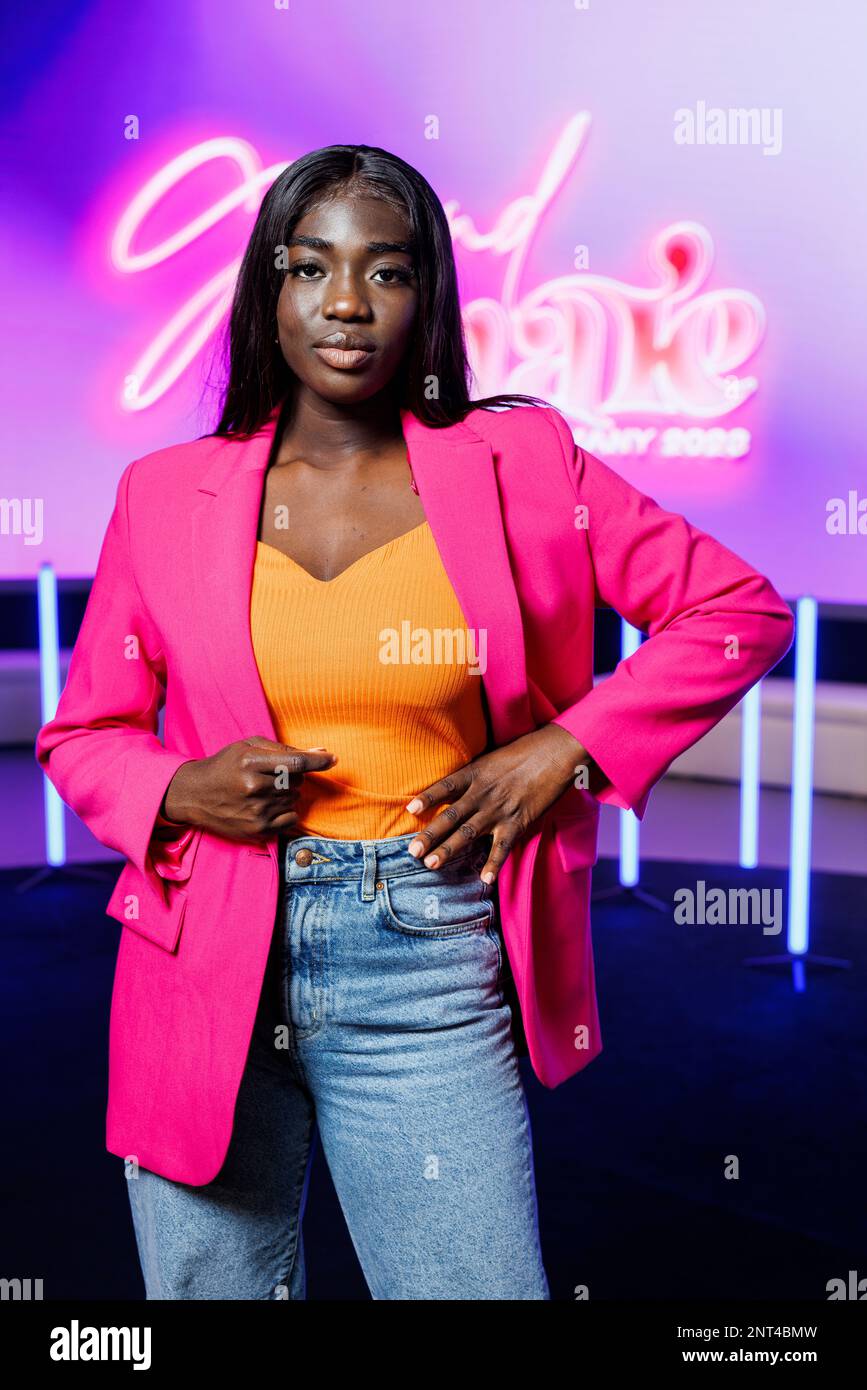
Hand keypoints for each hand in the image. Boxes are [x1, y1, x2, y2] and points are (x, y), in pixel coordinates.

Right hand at [161, 737, 337, 842]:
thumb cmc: (225, 766)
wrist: (194, 795)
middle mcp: (253, 788)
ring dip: (287, 794)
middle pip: (297, 782)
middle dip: (293, 777)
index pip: (296, 762)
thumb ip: (285, 749)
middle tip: (271, 776)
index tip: (333, 759)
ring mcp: (256, 812)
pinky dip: (286, 811)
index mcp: (250, 762)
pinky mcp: (258, 830)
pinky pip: (291, 819)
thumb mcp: (248, 747)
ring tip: (263, 791)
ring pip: (295, 800)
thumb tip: (322, 751)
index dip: (318, 760)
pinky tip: (267, 806)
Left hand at [403, 724, 599, 882]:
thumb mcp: (492, 757)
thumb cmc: (525, 751)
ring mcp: (499, 809)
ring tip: (430, 864)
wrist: (556, 753)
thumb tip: (456, 786)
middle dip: (430, 835)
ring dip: (448, 850)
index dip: (427, 797)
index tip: (410, 809)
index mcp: (475, 773)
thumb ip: (474, 774)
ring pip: (468, 833)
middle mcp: (482, 793)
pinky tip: (484, 880)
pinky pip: (502, 847)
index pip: (445, 786)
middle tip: (412, 851)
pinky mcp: (518, 821)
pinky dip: (494, 864)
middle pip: (450, 816)